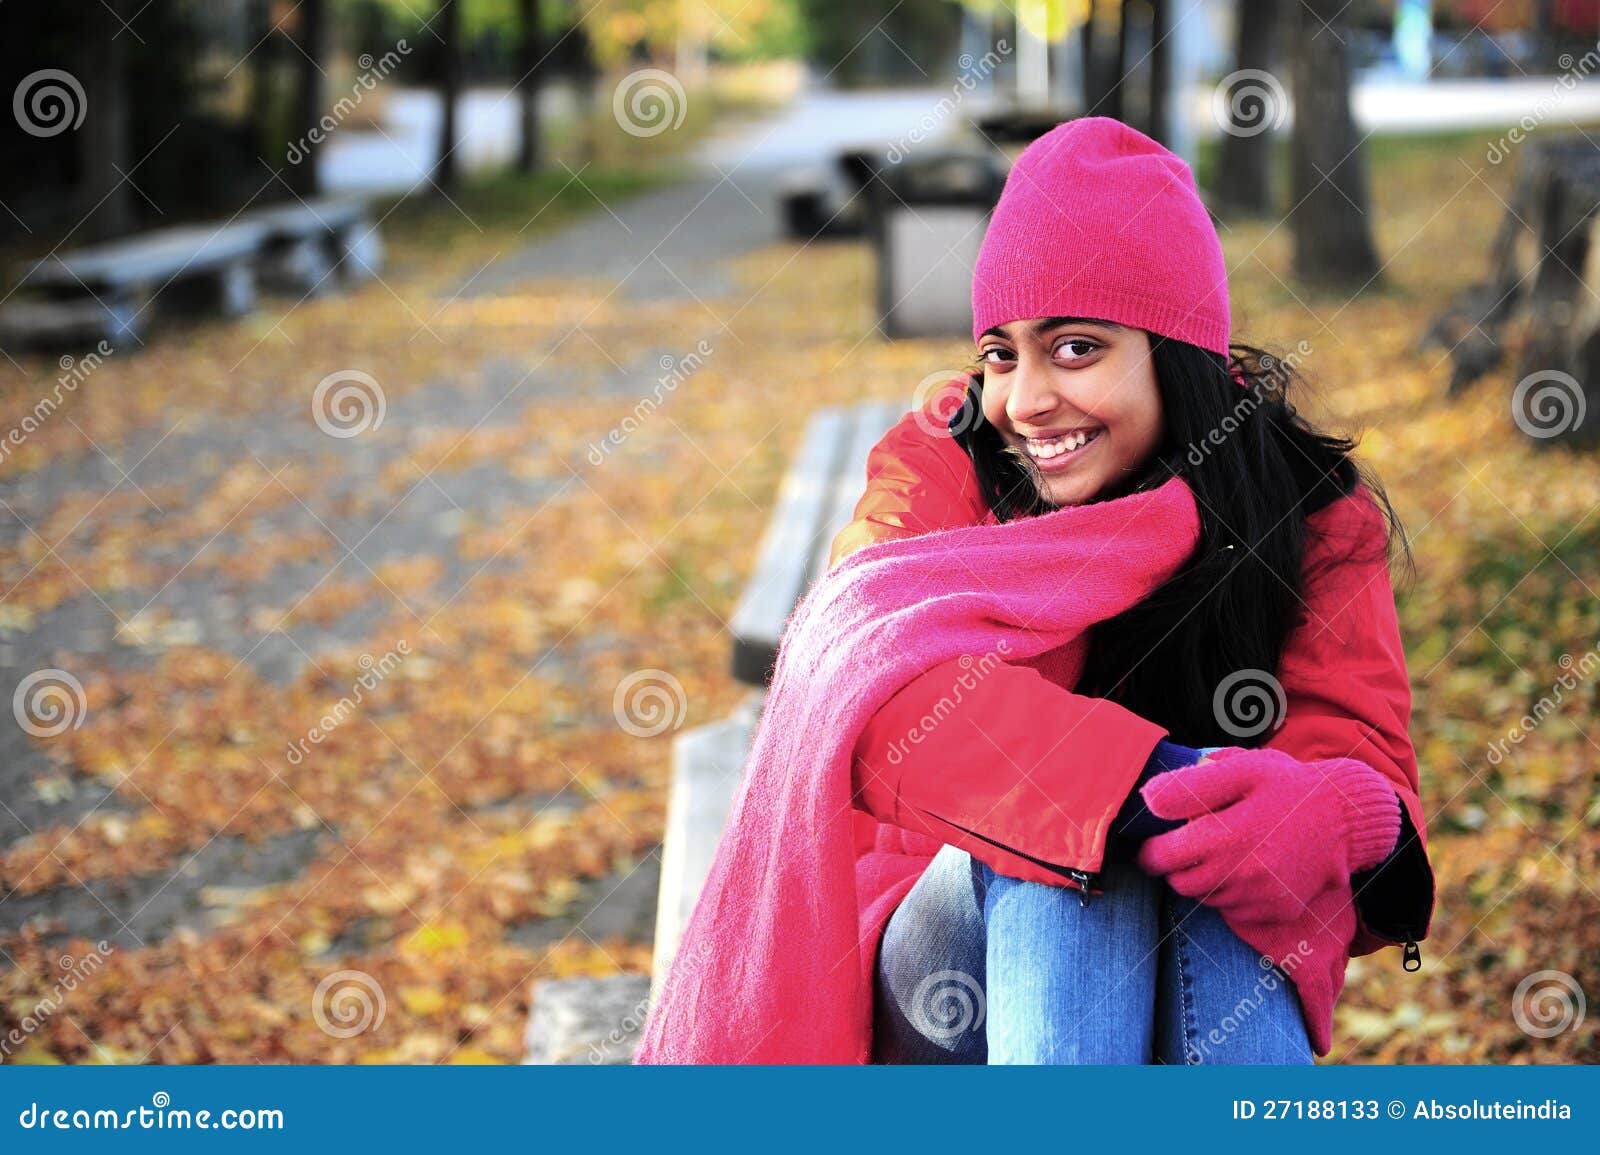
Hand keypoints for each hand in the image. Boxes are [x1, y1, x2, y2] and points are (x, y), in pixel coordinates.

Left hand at [1133, 746, 1400, 923]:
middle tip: (1192, 842)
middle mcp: (1241, 874)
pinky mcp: (1277, 911)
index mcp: (1226, 836)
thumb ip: (1190, 786)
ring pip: (1206, 898)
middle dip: (1176, 865)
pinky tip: (1249, 867)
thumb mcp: (1242, 769)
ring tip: (1225, 851)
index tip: (1156, 840)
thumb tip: (1148, 800)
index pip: (1161, 858)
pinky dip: (1232, 894)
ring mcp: (1261, 897)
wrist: (1347, 817)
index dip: (1150, 850)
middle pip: (1180, 883)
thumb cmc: (1288, 786)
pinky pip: (1235, 911)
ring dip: (1204, 879)